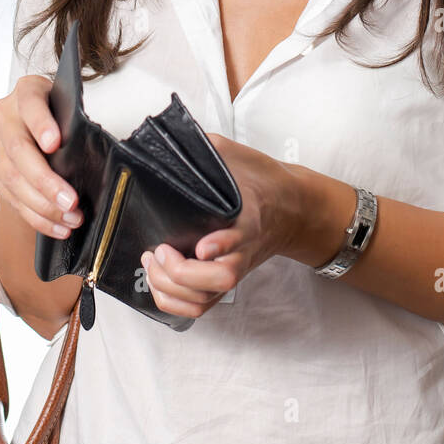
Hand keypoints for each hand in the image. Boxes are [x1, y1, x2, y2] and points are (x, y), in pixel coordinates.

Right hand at [0, 76, 84, 237]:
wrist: (34, 120)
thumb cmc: (60, 113)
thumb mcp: (68, 107)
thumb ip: (74, 123)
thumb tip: (94, 156)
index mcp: (26, 91)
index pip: (31, 105)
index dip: (42, 125)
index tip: (55, 144)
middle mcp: (5, 116)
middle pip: (19, 151)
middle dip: (46, 181)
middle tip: (71, 201)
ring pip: (12, 180)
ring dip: (43, 206)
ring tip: (71, 218)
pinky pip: (11, 198)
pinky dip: (36, 217)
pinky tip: (58, 226)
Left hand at [140, 133, 300, 318]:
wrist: (291, 207)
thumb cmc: (258, 179)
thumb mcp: (236, 154)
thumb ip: (206, 148)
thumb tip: (174, 135)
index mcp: (250, 216)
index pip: (240, 235)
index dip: (222, 245)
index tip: (203, 246)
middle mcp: (244, 249)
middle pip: (222, 277)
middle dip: (182, 272)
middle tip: (160, 249)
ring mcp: (235, 268)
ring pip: (207, 298)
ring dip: (171, 288)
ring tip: (153, 261)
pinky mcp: (225, 282)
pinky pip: (200, 307)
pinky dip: (173, 302)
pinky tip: (157, 280)